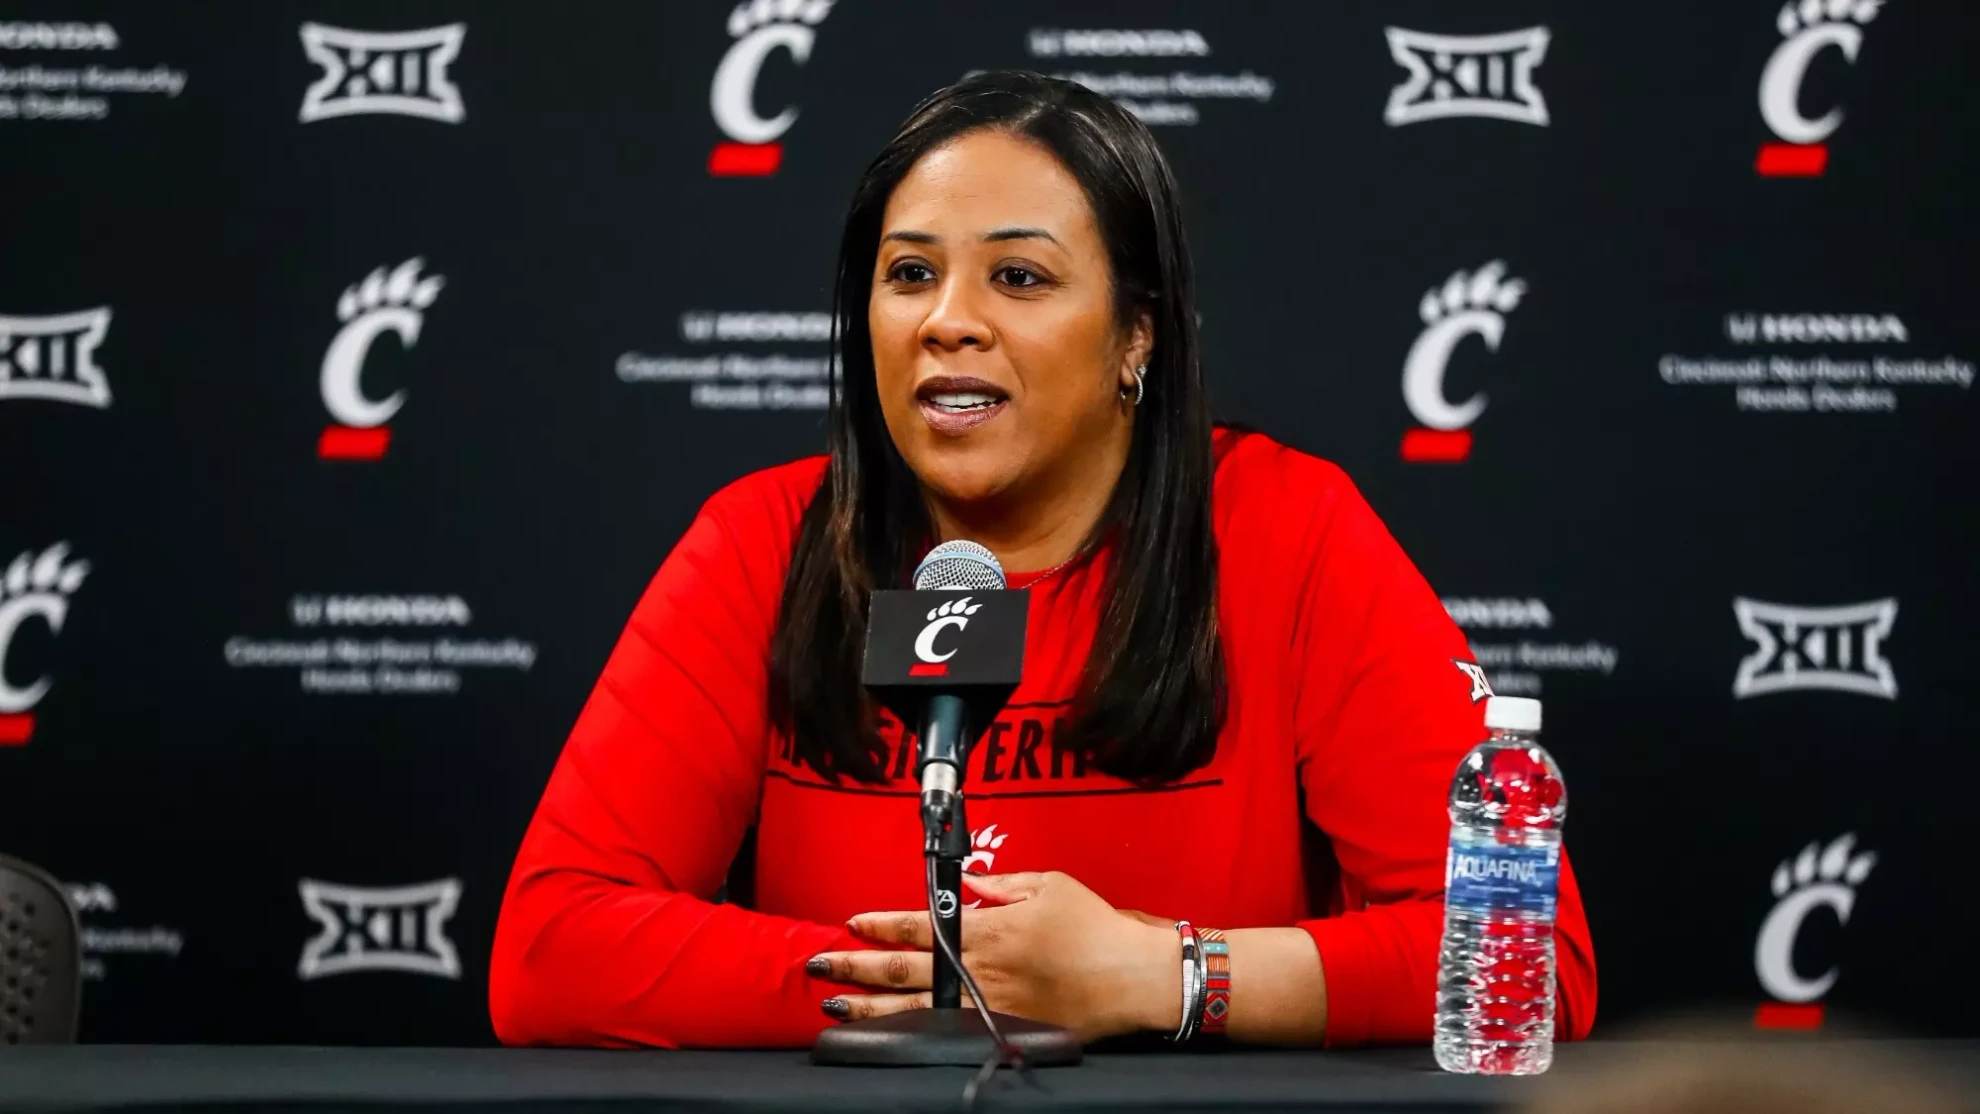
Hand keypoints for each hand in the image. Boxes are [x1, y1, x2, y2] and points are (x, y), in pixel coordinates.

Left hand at [807, 871, 1180, 1042]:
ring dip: (871, 1009)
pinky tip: (889, 1037)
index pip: (920, 926)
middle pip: (904, 971)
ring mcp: (988, 1006)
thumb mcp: (1049, 886)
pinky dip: (912, 1035)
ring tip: (837, 1006)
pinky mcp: (1003, 1030)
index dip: (881, 925)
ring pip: (916, 1010)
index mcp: (988, 928)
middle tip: (821, 966)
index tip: (852, 923)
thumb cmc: (1096, 926)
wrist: (1133, 976)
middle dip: (857, 967)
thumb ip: (1003, 884)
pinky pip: (947, 1034)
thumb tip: (969, 886)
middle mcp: (980, 970)